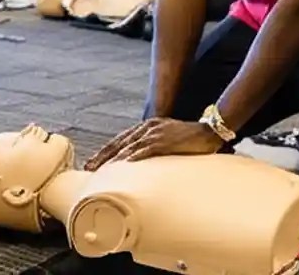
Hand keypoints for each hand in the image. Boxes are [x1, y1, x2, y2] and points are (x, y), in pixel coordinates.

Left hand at [84, 118, 222, 170]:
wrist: (209, 132)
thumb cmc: (190, 138)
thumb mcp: (168, 139)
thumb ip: (154, 146)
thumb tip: (141, 160)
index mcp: (147, 127)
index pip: (121, 139)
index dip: (106, 151)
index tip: (94, 161)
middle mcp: (148, 128)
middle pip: (119, 142)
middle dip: (103, 156)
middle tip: (89, 167)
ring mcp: (155, 133)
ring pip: (128, 147)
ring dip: (113, 159)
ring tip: (101, 170)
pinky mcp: (165, 141)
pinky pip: (145, 150)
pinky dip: (132, 158)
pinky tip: (123, 165)